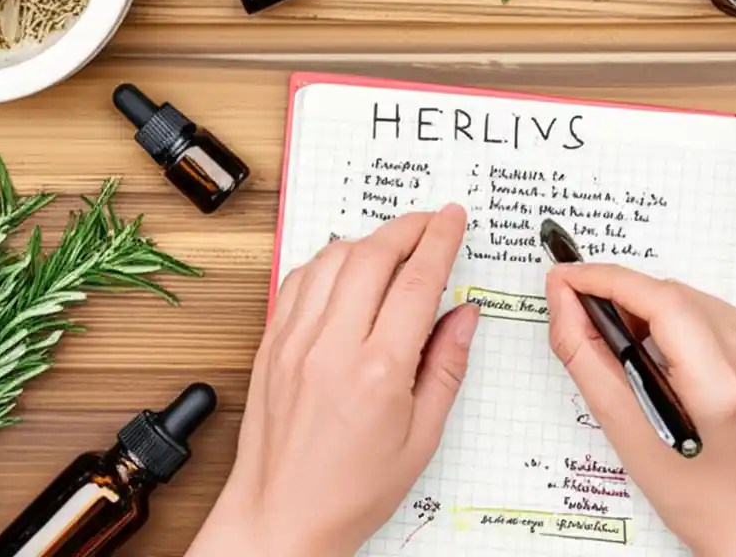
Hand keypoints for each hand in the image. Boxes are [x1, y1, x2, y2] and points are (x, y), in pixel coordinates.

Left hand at [187, 206, 478, 556]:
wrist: (282, 516)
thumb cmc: (350, 490)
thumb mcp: (421, 437)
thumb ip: (446, 366)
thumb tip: (465, 314)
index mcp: (377, 372)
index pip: (417, 281)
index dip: (439, 240)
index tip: (452, 218)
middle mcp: (330, 348)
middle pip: (372, 255)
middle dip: (406, 228)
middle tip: (429, 222)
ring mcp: (293, 342)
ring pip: (331, 259)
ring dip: (366, 240)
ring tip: (392, 246)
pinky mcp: (270, 344)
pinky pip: (298, 280)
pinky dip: (326, 262)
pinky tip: (345, 270)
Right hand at [545, 265, 735, 556]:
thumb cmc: (690, 487)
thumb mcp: (621, 429)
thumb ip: (584, 356)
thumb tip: (562, 298)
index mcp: (719, 386)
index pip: (660, 302)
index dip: (606, 280)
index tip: (564, 277)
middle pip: (670, 294)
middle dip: (618, 296)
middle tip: (579, 318)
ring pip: (684, 296)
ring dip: (643, 307)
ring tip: (621, 350)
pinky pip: (703, 308)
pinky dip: (669, 318)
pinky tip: (656, 352)